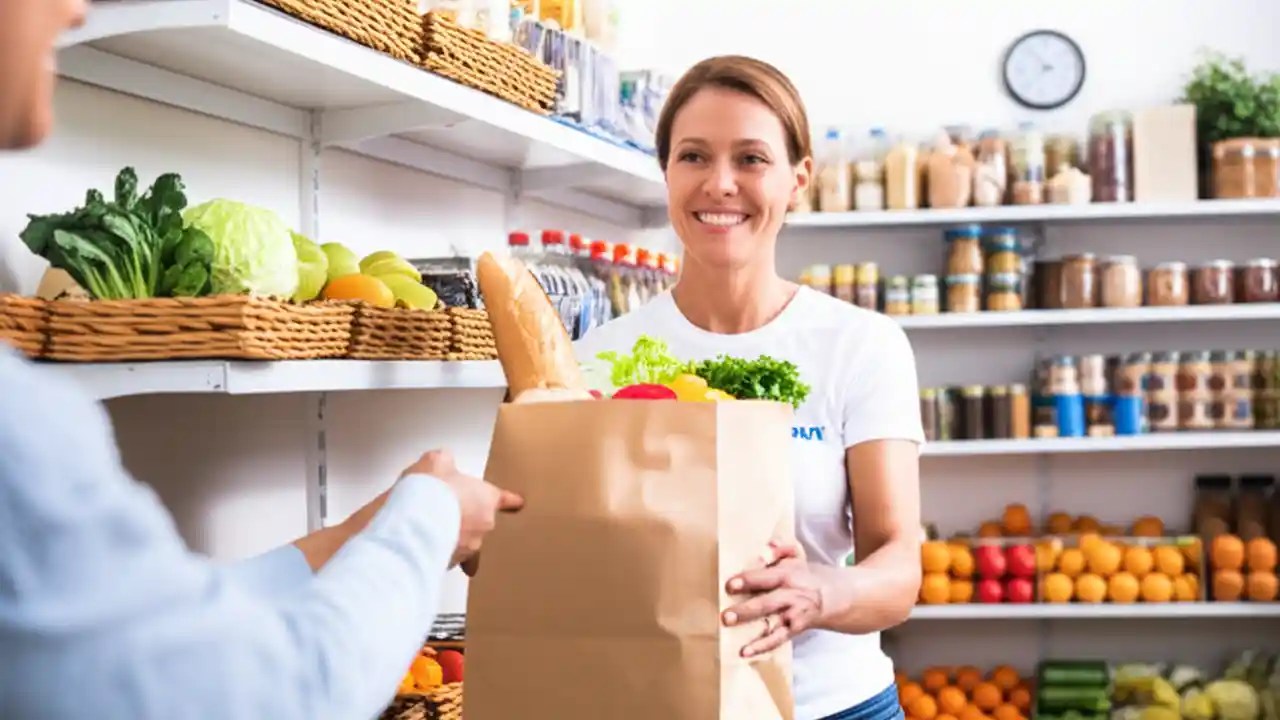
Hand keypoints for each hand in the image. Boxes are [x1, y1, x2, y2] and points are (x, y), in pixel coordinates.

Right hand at [402, 449, 523, 573]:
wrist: (412, 524)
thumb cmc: (429, 492)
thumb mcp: (436, 462)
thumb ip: (445, 462)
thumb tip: (442, 464)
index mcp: (486, 499)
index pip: (504, 499)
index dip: (509, 500)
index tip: (516, 503)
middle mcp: (482, 527)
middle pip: (479, 521)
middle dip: (464, 516)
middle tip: (443, 507)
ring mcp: (467, 549)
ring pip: (462, 541)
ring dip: (449, 535)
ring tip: (427, 525)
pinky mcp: (448, 565)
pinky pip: (445, 556)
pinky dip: (435, 550)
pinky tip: (419, 541)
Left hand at [721, 541, 838, 657]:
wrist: (837, 596)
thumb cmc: (807, 575)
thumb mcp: (797, 556)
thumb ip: (781, 549)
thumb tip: (768, 545)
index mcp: (788, 574)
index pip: (766, 577)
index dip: (748, 580)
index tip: (730, 585)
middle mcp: (791, 595)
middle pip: (766, 603)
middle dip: (745, 610)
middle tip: (725, 615)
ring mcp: (793, 614)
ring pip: (771, 622)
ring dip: (751, 628)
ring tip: (732, 632)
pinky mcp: (794, 629)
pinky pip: (778, 639)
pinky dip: (762, 646)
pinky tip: (745, 652)